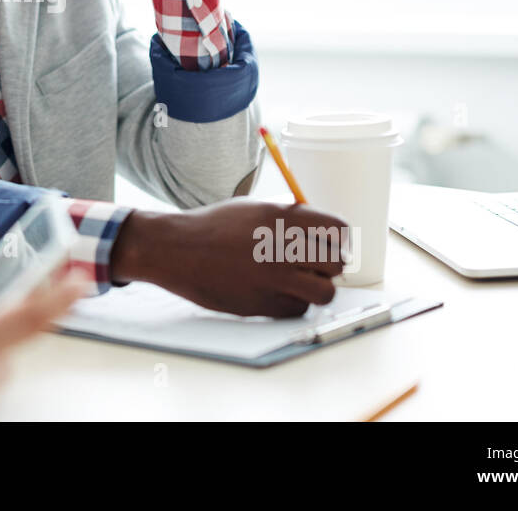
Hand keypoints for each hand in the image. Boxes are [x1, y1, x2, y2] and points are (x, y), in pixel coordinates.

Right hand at [110, 199, 348, 317]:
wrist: (176, 250)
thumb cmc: (212, 227)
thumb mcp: (251, 208)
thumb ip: (286, 217)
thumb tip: (317, 228)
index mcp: (282, 218)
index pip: (338, 230)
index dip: (340, 240)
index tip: (333, 245)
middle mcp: (283, 248)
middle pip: (336, 263)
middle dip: (329, 265)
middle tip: (315, 266)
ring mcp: (274, 278)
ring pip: (324, 292)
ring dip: (317, 288)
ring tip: (299, 282)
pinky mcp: (263, 304)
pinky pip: (298, 308)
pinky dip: (293, 303)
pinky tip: (275, 292)